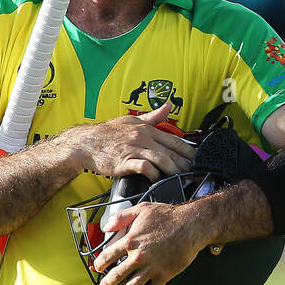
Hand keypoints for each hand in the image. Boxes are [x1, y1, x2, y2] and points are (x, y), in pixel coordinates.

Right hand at [63, 103, 194, 180]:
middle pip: (172, 152)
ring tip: (180, 179)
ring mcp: (134, 149)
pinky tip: (157, 179)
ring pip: (161, 160)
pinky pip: (144, 167)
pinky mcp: (124, 161)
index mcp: (147, 129)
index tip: (199, 160)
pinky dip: (153, 174)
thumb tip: (168, 105)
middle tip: (195, 174)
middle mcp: (143, 138)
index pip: (175, 140)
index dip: (190, 152)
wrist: (85, 143)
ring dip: (173, 171)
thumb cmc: (108, 134)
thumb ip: (153, 116)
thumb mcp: (132, 120)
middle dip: (186, 164)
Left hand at [93, 201, 205, 284]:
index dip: (100, 263)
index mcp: (130, 241)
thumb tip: (107, 226)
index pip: (108, 255)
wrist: (191, 225)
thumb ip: (122, 217)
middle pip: (116, 274)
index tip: (98, 267)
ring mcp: (151, 268)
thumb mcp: (142, 210)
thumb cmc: (168, 216)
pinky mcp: (164, 275)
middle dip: (107, 282)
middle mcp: (138, 257)